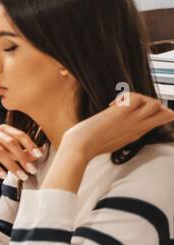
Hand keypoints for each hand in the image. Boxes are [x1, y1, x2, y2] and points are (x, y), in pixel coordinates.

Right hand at [0, 124, 42, 181]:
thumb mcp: (5, 148)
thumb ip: (20, 150)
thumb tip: (39, 153)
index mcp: (2, 129)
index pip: (19, 134)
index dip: (30, 145)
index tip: (39, 155)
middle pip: (10, 143)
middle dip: (23, 158)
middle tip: (31, 170)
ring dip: (12, 165)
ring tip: (21, 176)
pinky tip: (3, 176)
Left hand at [59, 94, 173, 162]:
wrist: (79, 149)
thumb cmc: (88, 146)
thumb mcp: (111, 142)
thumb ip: (120, 134)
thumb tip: (118, 127)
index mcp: (135, 133)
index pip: (159, 121)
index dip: (161, 113)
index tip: (144, 110)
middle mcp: (138, 127)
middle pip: (166, 114)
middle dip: (159, 105)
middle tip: (134, 105)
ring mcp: (131, 120)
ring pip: (156, 104)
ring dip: (142, 98)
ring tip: (123, 104)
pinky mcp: (121, 114)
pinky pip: (137, 98)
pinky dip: (128, 95)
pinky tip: (113, 104)